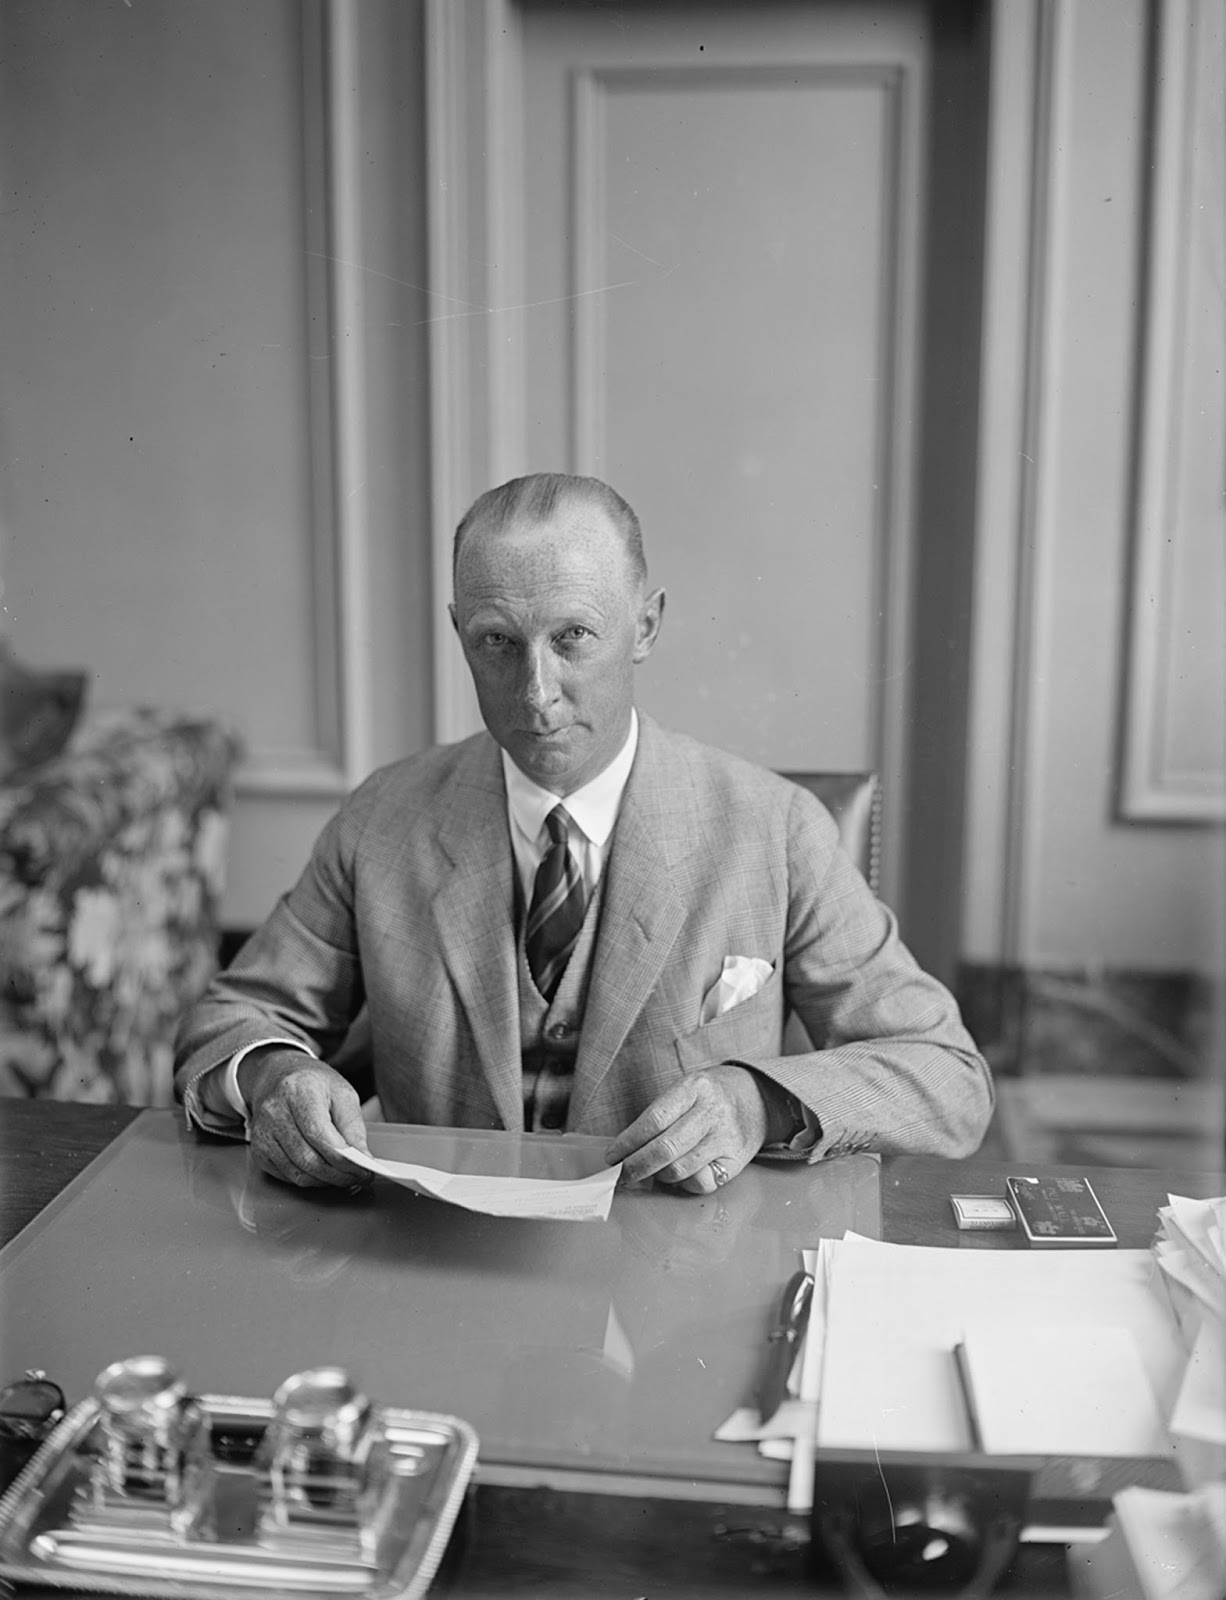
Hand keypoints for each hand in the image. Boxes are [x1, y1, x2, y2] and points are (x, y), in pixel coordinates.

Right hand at [241, 1049, 371, 1189]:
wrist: (279, 1076)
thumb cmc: (313, 1083)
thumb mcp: (342, 1093)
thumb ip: (354, 1126)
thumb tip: (363, 1157)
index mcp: (298, 1091)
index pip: (319, 1135)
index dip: (343, 1159)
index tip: (364, 1170)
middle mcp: (274, 1112)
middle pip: (308, 1159)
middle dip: (338, 1175)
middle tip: (358, 1176)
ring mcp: (263, 1133)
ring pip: (298, 1173)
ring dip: (325, 1180)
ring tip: (344, 1175)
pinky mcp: (259, 1150)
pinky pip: (287, 1176)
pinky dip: (309, 1179)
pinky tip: (323, 1170)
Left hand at [604, 1064, 768, 1193]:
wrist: (757, 1098)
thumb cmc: (710, 1096)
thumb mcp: (686, 1089)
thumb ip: (660, 1116)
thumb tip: (625, 1152)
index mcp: (695, 1087)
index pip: (654, 1119)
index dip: (628, 1142)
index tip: (612, 1157)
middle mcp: (713, 1112)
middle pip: (666, 1148)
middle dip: (637, 1166)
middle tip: (622, 1175)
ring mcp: (727, 1137)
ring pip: (680, 1169)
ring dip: (658, 1176)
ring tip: (652, 1171)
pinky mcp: (736, 1160)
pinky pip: (702, 1183)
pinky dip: (684, 1184)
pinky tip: (680, 1174)